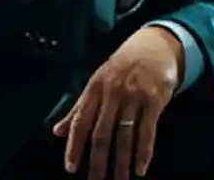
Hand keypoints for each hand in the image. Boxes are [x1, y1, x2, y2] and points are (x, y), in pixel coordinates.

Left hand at [53, 26, 183, 178]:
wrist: (156, 45)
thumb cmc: (123, 66)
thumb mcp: (98, 82)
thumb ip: (80, 108)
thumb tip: (57, 132)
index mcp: (95, 88)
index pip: (80, 121)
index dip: (74, 146)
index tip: (70, 168)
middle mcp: (112, 92)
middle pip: (102, 133)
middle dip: (98, 161)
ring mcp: (134, 95)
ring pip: (124, 135)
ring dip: (122, 162)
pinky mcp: (154, 99)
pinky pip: (148, 131)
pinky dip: (144, 152)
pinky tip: (140, 168)